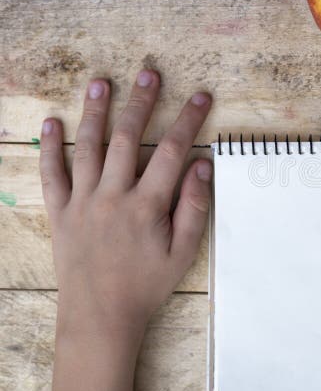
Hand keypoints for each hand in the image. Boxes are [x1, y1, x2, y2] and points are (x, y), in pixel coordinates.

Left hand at [42, 71, 211, 390]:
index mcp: (146, 206)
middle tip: (150, 74)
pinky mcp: (60, 212)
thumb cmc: (146, 285)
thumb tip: (202, 166)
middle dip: (141, 103)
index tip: (201, 97)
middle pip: (127, 139)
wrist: (100, 316)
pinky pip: (51, 174)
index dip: (188, 121)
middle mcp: (112, 196)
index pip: (171, 152)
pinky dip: (49, 147)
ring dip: (95, 112)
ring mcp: (82, 202)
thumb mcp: (183, 252)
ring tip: (101, 82)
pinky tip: (51, 122)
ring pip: (87, 148)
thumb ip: (193, 207)